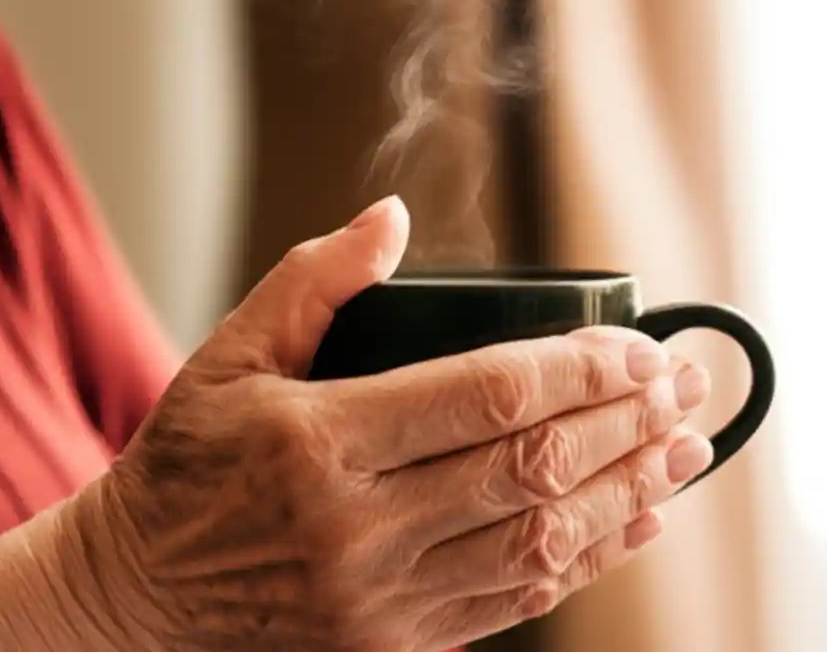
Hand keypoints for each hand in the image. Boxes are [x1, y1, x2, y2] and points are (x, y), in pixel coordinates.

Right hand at [0, 197, 711, 651]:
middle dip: (627, 424)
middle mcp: (360, 526)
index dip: (580, 368)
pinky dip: (585, 563)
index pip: (489, 394)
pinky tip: (632, 526)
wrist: (139, 596)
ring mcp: (381, 598)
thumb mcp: (229, 356)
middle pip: (533, 466)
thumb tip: (391, 217)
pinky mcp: (394, 644)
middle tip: (687, 388)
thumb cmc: (185, 466)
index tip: (638, 347)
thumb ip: (313, 281)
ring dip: (626, 494)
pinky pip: (514, 604)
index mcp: (322, 441)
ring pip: (541, 543)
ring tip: (684, 453)